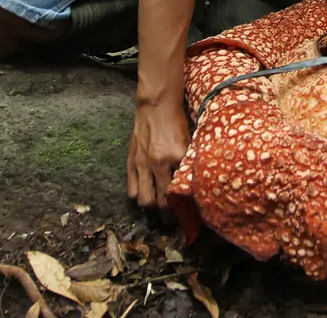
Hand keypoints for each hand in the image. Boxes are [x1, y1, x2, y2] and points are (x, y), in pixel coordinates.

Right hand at [126, 97, 190, 211]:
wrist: (156, 105)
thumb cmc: (177, 122)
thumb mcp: (190, 142)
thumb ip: (190, 164)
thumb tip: (195, 186)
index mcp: (178, 157)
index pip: (180, 193)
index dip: (184, 209)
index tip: (188, 218)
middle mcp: (159, 164)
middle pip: (160, 203)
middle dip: (167, 216)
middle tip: (172, 220)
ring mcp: (142, 164)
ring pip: (144, 200)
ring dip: (151, 207)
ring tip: (158, 207)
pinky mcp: (131, 162)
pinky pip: (131, 189)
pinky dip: (138, 196)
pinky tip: (145, 195)